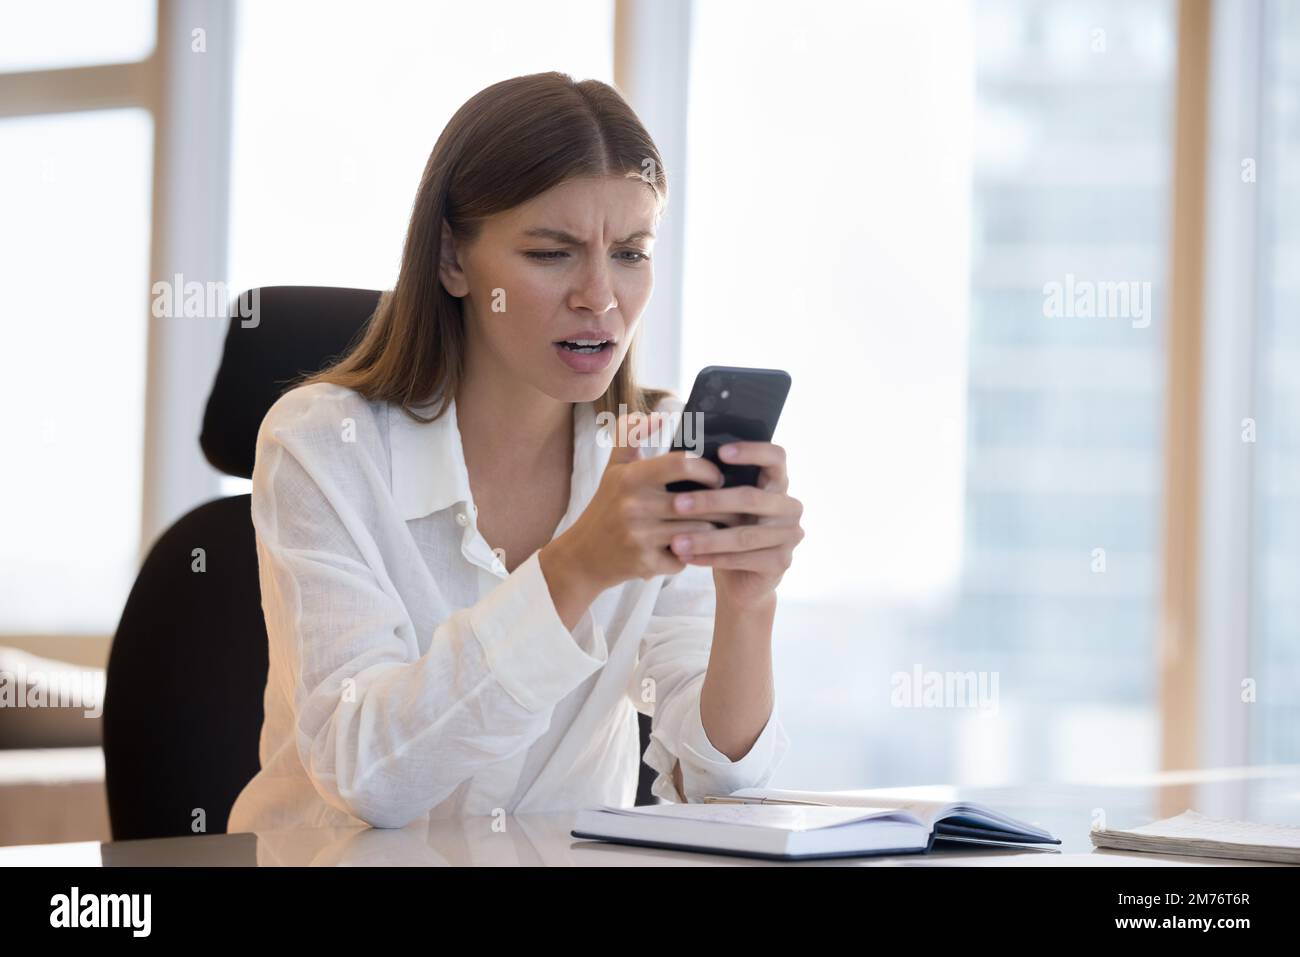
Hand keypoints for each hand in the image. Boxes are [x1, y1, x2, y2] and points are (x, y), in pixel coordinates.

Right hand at [540, 412, 730, 604]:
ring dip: (713, 530)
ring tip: (721, 526)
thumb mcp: (614, 468)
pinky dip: (693, 555)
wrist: (583, 556)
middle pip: (697, 502)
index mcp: (630, 477)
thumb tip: (658, 415)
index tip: (716, 478)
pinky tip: (695, 550)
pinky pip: (686, 558)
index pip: (682, 463)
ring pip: (698, 532)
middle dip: (721, 505)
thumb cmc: (606, 507)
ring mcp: (640, 536)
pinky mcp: (646, 564)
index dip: (707, 469)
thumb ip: (631, 435)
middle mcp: (634, 506)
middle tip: (732, 505)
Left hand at [664, 441, 803, 607]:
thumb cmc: (727, 533)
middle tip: (676, 504)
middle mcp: (790, 508)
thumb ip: (718, 487)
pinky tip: (687, 556)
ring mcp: (789, 536)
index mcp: (779, 485)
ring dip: (705, 538)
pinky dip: (711, 558)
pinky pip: (742, 558)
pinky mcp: (781, 562)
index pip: (776, 457)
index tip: (720, 452)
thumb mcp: (724, 508)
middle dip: (710, 501)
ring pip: (743, 535)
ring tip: (676, 541)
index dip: (752, 451)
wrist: (740, 581)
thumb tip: (688, 463)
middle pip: (751, 498)